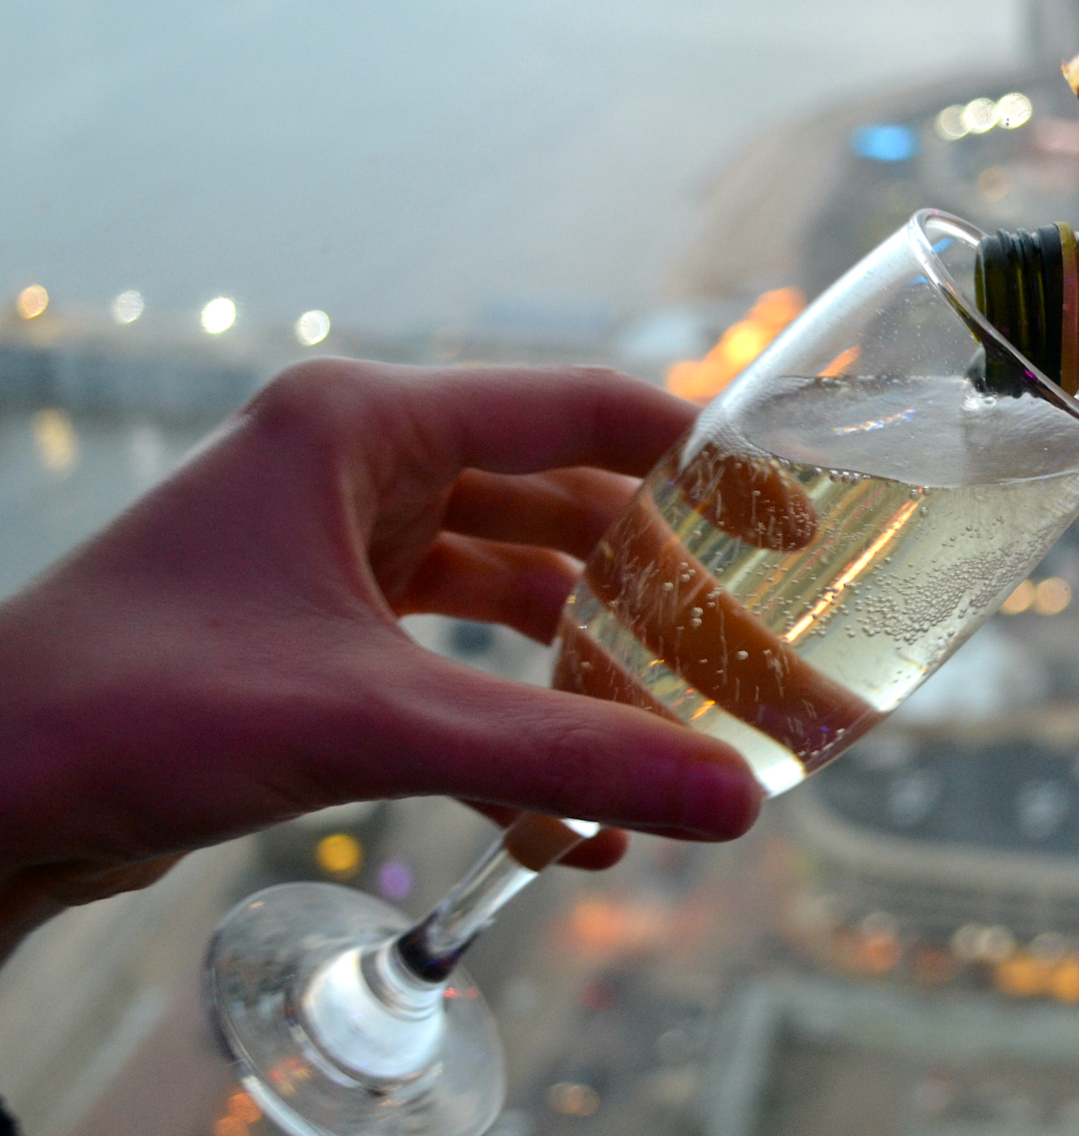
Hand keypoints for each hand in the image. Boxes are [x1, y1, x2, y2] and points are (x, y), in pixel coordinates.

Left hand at [0, 359, 760, 961]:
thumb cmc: (135, 708)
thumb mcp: (372, 722)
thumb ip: (562, 753)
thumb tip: (734, 798)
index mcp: (365, 425)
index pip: (578, 409)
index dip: (698, 458)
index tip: (791, 511)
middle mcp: (356, 468)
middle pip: (558, 503)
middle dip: (652, 582)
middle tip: (750, 636)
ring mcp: (333, 550)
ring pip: (511, 588)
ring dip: (586, 665)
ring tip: (678, 733)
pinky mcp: (318, 633)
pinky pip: (453, 662)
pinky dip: (512, 727)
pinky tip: (569, 821)